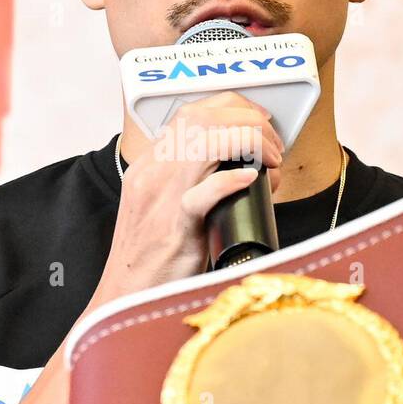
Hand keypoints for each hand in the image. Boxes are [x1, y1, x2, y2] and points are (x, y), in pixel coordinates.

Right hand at [96, 92, 283, 300]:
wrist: (127, 294)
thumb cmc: (151, 255)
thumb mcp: (161, 204)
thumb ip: (188, 179)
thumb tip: (239, 167)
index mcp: (149, 163)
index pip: (193, 111)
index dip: (236, 109)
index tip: (260, 124)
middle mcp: (152, 171)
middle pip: (205, 118)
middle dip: (252, 122)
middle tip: (275, 148)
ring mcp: (161, 197)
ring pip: (206, 142)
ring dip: (251, 142)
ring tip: (272, 163)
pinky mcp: (174, 227)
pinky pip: (201, 194)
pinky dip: (231, 180)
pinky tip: (252, 180)